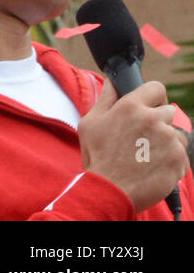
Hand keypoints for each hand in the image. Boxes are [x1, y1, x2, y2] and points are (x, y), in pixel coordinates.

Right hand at [78, 78, 190, 212]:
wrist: (111, 190)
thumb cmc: (98, 156)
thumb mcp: (90, 122)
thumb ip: (106, 98)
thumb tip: (114, 81)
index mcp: (131, 106)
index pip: (156, 88)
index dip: (154, 97)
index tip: (150, 107)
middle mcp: (153, 119)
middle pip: (169, 111)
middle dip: (159, 121)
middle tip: (145, 137)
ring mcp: (168, 140)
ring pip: (177, 135)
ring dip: (167, 142)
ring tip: (149, 155)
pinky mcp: (179, 160)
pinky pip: (182, 155)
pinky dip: (172, 161)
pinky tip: (155, 167)